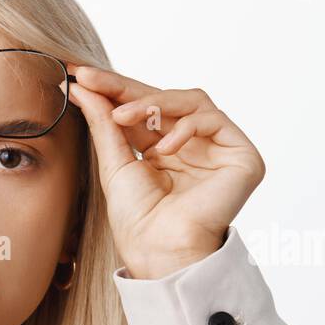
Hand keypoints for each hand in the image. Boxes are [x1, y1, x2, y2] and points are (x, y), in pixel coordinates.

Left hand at [66, 64, 265, 279]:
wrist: (158, 249)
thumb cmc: (137, 219)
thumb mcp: (114, 162)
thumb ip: (103, 122)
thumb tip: (83, 86)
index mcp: (165, 150)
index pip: (144, 109)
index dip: (115, 90)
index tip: (83, 75)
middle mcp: (194, 146)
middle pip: (165, 100)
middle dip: (127, 88)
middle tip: (94, 79)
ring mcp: (218, 150)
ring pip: (191, 101)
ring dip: (154, 102)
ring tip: (123, 116)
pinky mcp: (242, 156)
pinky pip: (214, 119)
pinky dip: (186, 126)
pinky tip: (164, 148)